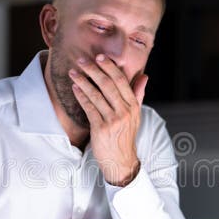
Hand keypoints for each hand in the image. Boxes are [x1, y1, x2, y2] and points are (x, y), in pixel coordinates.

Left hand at [69, 54, 147, 186]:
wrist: (121, 161)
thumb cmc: (126, 136)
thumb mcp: (136, 115)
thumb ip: (138, 94)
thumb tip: (144, 76)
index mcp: (133, 105)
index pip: (121, 81)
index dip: (109, 67)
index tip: (99, 57)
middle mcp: (124, 111)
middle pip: (107, 85)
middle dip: (93, 70)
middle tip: (82, 60)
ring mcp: (113, 120)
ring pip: (96, 95)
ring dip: (83, 81)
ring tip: (73, 72)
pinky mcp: (101, 129)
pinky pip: (89, 108)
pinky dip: (81, 96)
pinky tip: (75, 88)